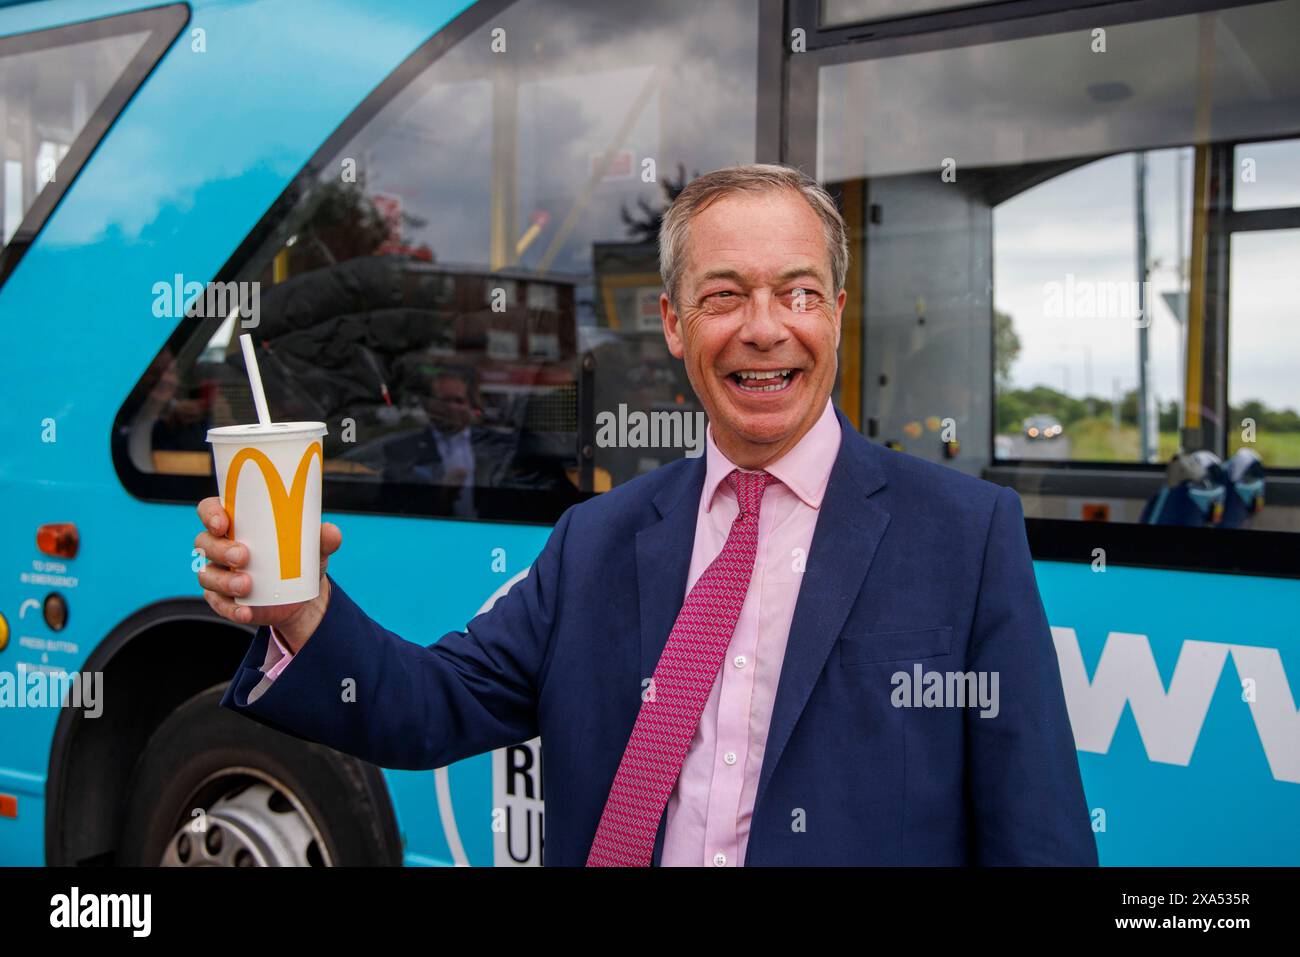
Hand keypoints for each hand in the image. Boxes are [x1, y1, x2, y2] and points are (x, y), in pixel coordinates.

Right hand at [194, 497, 341, 652]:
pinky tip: (246, 611)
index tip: (223, 523)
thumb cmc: (300, 558)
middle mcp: (220, 545)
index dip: (210, 514)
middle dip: (220, 549)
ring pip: (207, 574)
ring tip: (247, 586)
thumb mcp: (314, 548)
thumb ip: (323, 538)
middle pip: (204, 542)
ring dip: (224, 580)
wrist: (302, 596)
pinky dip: (231, 608)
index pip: (210, 510)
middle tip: (243, 556)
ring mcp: (218, 572)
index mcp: (237, 523)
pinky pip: (218, 603)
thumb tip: (330, 531)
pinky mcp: (222, 598)